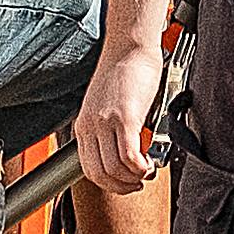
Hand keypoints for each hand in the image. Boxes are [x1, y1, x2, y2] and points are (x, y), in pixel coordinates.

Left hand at [77, 36, 165, 198]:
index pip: (88, 169)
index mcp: (83, 125)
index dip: (109, 183)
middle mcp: (90, 125)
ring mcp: (106, 121)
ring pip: (114, 169)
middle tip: (139, 183)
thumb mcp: (108, 106)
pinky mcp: (124, 116)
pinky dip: (140, 167)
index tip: (125, 183)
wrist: (129, 46)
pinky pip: (129, 155)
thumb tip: (128, 156)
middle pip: (99, 174)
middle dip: (121, 187)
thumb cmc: (124, 71)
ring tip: (148, 172)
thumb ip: (111, 130)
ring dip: (133, 178)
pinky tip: (149, 164)